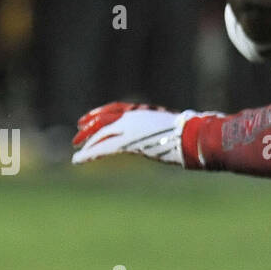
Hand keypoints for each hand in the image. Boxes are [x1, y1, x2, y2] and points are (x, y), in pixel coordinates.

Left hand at [71, 102, 219, 167]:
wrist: (194, 135)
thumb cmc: (192, 133)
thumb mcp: (173, 129)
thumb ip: (162, 130)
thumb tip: (171, 137)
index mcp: (142, 112)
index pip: (115, 109)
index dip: (100, 114)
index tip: (88, 119)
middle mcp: (132, 117)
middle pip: (104, 120)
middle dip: (90, 128)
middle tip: (77, 135)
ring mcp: (128, 128)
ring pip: (101, 135)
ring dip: (87, 144)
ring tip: (76, 153)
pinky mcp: (128, 142)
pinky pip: (103, 148)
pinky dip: (89, 154)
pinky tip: (78, 160)